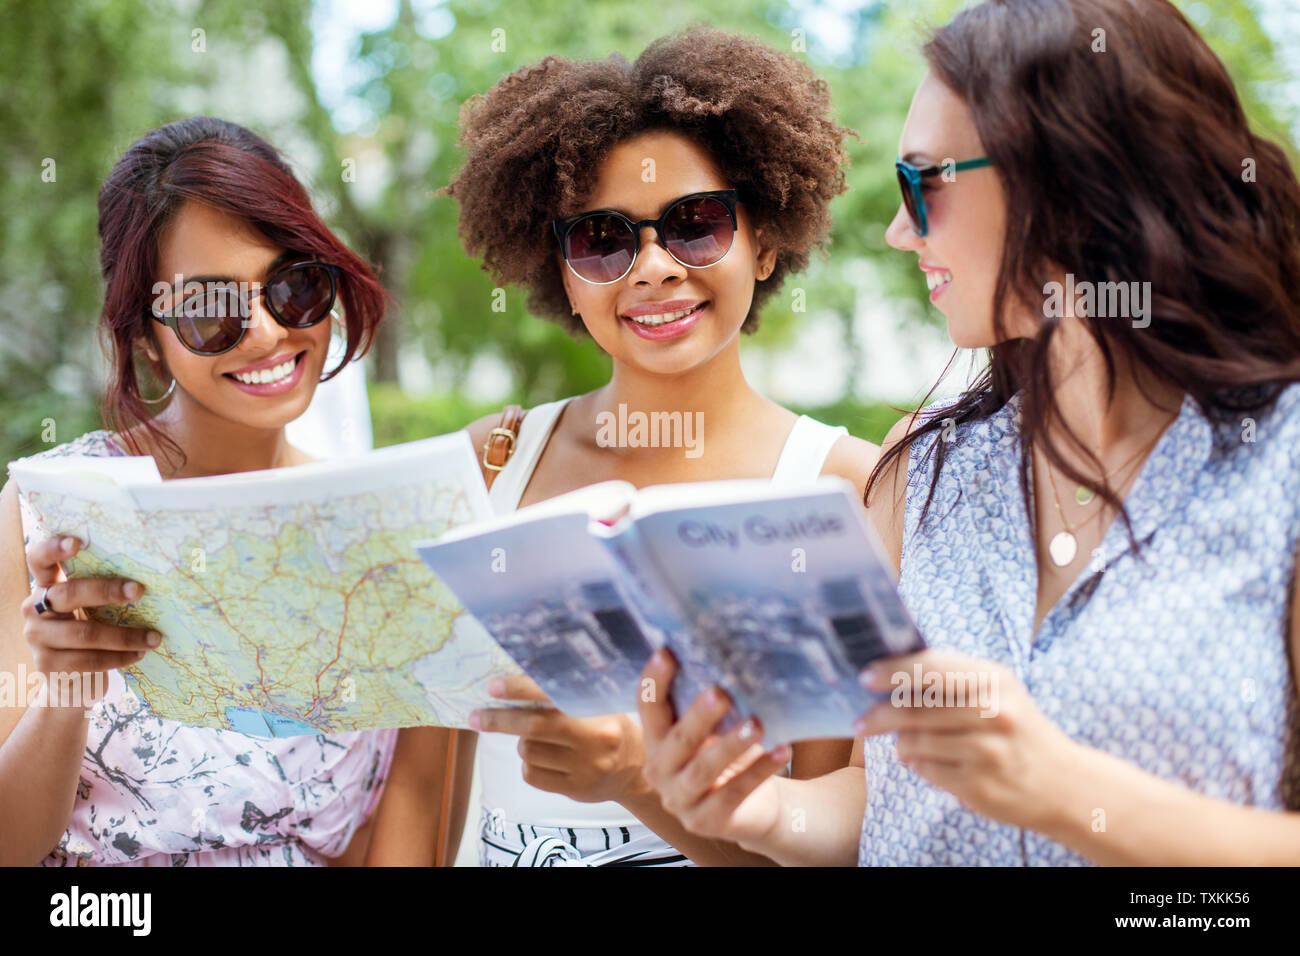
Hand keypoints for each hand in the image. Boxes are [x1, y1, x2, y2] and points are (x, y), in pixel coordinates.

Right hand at [20, 535, 160, 704]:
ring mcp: (37, 637)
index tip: (77, 542)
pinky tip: (139, 654)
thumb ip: (101, 592)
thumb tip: (148, 576)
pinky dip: (119, 656)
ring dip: (126, 635)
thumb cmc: (89, 634)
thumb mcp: (90, 610)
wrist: (71, 683)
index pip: (40, 560)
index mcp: (46, 586)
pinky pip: (88, 659)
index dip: (53, 548)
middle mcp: (34, 608)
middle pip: (69, 594)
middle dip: (107, 591)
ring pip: (84, 632)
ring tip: (154, 637)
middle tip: (140, 590)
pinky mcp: (47, 665)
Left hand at [469, 674, 650, 804]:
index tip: (494, 687)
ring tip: (535, 737)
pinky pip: (532, 775)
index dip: (520, 691)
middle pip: (533, 728)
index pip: (553, 698)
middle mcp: (593, 742)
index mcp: (598, 713)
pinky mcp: (574, 790)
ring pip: (528, 752)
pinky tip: (543, 758)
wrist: (635, 770)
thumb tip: (519, 680)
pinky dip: (529, 764)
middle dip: (499, 720)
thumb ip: (569, 695)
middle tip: (476, 716)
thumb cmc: (610, 727)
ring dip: (522, 742)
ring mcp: (584, 769)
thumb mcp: (600, 704)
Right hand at [638, 648, 788, 846]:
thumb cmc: (730, 759)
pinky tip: (782, 750)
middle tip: (718, 692)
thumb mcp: (713, 732)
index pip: (648, 708)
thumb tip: (726, 662)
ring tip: (756, 725)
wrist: (753, 809)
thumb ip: (709, 707)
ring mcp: (681, 800)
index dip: (654, 682)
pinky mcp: (706, 821)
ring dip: (731, 745)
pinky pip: (735, 792)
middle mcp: (660, 771)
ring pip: (703, 769)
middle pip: (677, 741)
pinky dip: (760, 770)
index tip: (666, 653)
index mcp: (656, 742)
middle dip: (698, 716)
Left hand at [856, 649, 1077, 831]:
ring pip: (914, 742)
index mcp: (994, 680)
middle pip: (913, 708)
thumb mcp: (996, 691)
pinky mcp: (978, 786)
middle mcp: (993, 712)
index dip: (891, 671)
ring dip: (901, 744)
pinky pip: (926, 770)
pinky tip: (930, 762)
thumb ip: (950, 677)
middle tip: (861, 722)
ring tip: (908, 744)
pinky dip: (918, 766)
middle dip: (879, 715)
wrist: (1063, 784)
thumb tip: (888, 672)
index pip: (930, 667)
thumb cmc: (1017, 729)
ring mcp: (987, 752)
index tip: (865, 677)